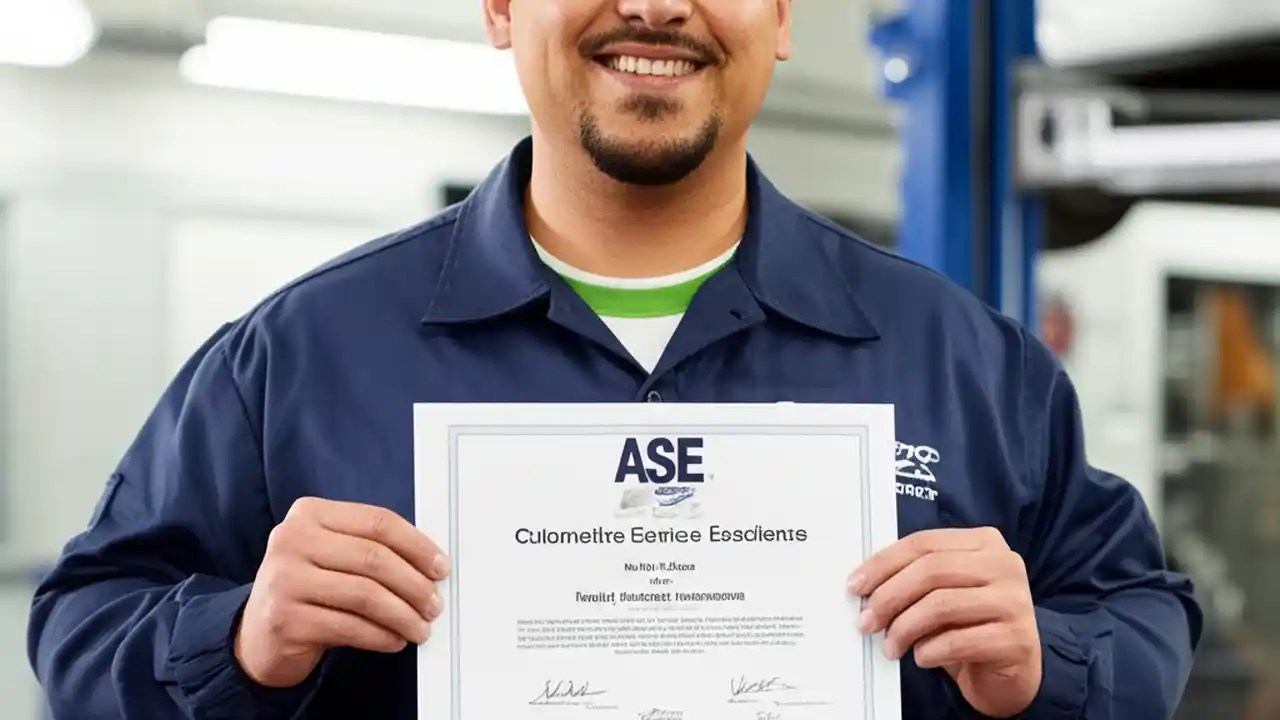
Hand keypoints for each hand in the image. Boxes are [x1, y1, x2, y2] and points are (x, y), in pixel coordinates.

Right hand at [234, 497, 450, 687]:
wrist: (258, 636)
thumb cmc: (308, 590)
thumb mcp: (331, 555)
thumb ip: (370, 548)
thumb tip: (430, 563)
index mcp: (309, 514)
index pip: (378, 522)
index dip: (417, 545)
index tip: (440, 566)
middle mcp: (292, 540)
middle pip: (374, 558)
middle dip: (414, 584)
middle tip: (434, 603)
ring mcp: (285, 580)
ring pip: (366, 595)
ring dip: (403, 615)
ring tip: (419, 627)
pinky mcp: (286, 619)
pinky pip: (351, 627)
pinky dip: (381, 636)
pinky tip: (394, 640)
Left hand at [848, 528, 1040, 717]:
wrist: (1010, 673)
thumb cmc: (969, 627)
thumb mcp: (942, 594)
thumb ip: (914, 579)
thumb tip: (865, 586)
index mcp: (984, 543)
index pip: (924, 543)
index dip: (884, 563)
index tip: (856, 585)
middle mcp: (1005, 565)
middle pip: (931, 570)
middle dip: (890, 596)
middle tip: (867, 620)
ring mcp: (1015, 601)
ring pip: (942, 604)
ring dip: (904, 628)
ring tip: (891, 646)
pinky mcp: (1016, 639)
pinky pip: (958, 641)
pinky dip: (929, 650)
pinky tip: (921, 657)